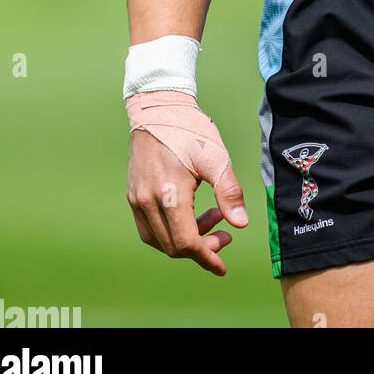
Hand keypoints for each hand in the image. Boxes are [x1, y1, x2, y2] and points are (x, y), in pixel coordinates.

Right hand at [126, 117, 247, 275]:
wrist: (159, 107)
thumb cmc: (189, 129)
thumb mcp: (216, 157)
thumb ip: (229, 192)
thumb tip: (240, 224)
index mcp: (169, 194)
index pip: (186, 243)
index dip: (206, 257)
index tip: (222, 266)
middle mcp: (147, 201)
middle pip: (173, 246)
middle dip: (201, 247)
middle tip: (224, 233)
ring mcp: (137, 199)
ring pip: (159, 240)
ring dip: (185, 239)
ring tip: (211, 217)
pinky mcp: (133, 194)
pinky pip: (148, 227)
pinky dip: (169, 230)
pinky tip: (189, 214)